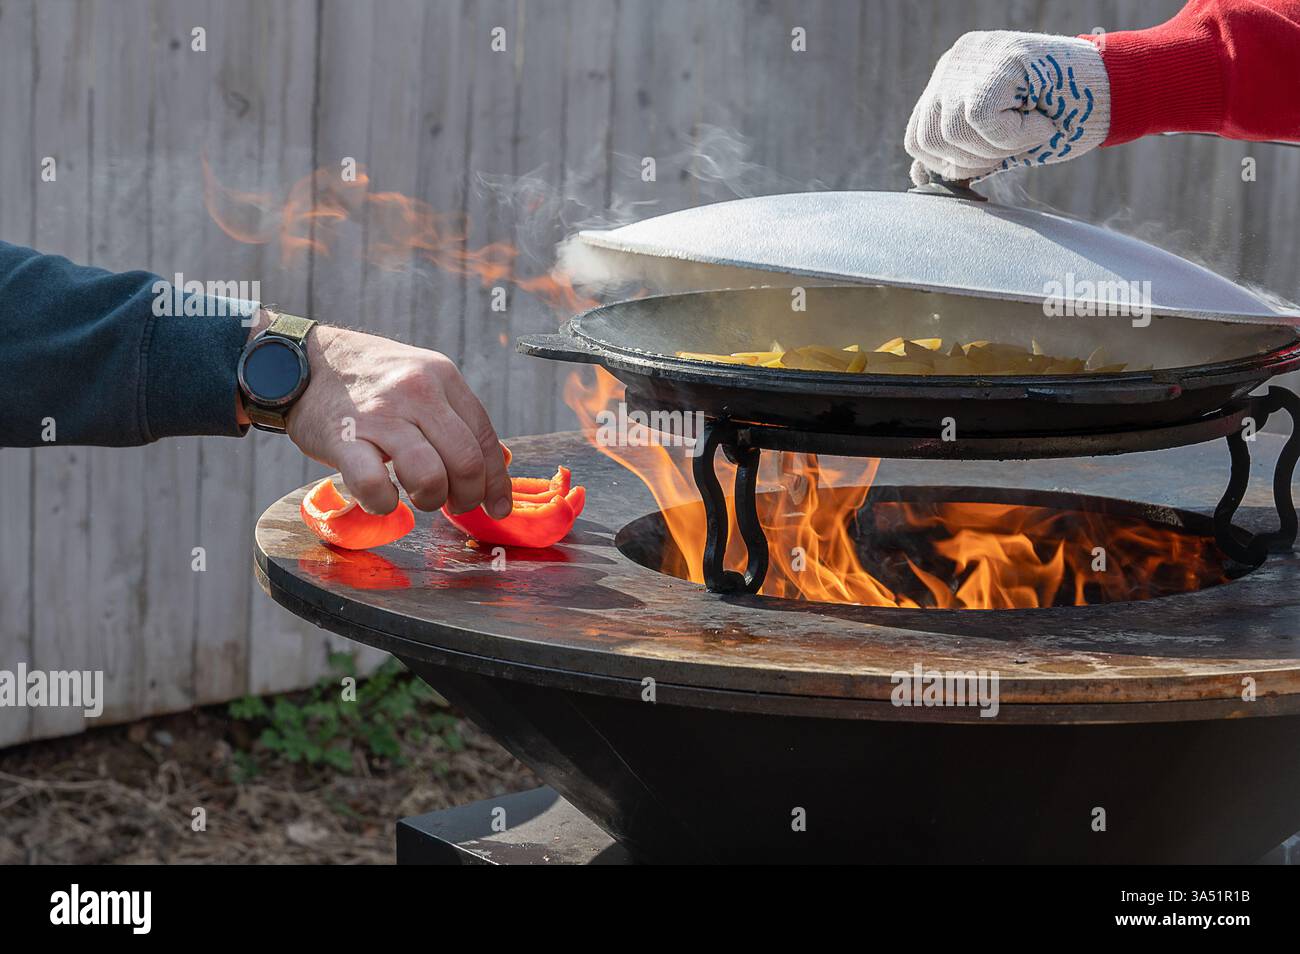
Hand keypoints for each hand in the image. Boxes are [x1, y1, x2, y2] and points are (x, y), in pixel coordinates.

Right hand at [277, 323, 511, 518]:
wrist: (301, 361)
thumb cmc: (368, 381)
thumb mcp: (421, 379)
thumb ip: (456, 417)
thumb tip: (495, 464)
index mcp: (442, 377)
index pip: (484, 438)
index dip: (495, 482)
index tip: (496, 507)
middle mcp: (416, 391)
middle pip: (465, 462)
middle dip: (466, 496)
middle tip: (451, 503)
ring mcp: (380, 415)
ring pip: (429, 477)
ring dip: (429, 500)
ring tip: (415, 496)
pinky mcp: (343, 438)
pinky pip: (375, 486)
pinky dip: (384, 503)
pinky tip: (382, 498)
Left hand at [905, 31, 1110, 185]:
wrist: (1116, 92)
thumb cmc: (1061, 120)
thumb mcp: (999, 144)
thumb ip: (961, 155)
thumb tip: (919, 178)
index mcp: (950, 81)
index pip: (918, 136)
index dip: (948, 164)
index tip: (988, 161)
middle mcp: (956, 62)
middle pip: (928, 138)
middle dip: (970, 160)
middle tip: (1014, 147)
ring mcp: (975, 55)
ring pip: (952, 131)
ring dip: (997, 148)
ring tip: (1032, 130)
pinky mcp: (1000, 58)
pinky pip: (981, 118)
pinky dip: (1014, 135)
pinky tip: (1041, 122)